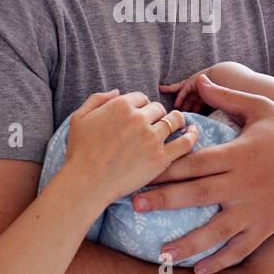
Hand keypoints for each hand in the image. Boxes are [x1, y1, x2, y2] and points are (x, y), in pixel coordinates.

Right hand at [64, 90, 198, 207]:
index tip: (141, 115)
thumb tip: (117, 91)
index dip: (142, 106)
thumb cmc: (79, 152)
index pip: (141, 98)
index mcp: (120, 105)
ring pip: (174, 120)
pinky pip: (185, 142)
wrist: (86, 182)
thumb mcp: (79, 117)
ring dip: (176, 121)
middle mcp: (138, 118)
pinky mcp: (161, 158)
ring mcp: (152, 138)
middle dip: (157, 115)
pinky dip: (192, 135)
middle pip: (158, 108)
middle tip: (156, 124)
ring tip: (178, 125)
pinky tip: (194, 133)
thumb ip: (98, 99)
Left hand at [133, 74, 273, 273]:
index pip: (195, 162)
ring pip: (216, 230)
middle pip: (197, 194)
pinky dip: (221, 262)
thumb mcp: (261, 108)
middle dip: (164, 201)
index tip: (140, 171)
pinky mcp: (265, 227)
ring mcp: (254, 209)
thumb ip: (228, 96)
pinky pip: (241, 249)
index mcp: (237, 154)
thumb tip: (199, 81)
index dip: (166, 167)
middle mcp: (243, 184)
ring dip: (187, 243)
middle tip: (134, 205)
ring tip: (161, 254)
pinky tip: (199, 272)